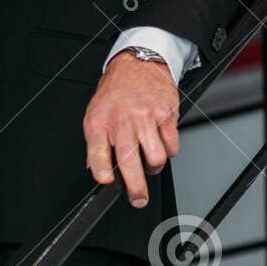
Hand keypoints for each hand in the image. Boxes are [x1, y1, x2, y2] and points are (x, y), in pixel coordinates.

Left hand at [84, 50, 179, 208]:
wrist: (137, 65)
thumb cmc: (114, 93)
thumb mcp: (94, 115)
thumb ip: (96, 144)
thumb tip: (99, 171)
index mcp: (100, 123)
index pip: (98, 154)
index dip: (102, 173)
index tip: (107, 183)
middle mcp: (122, 122)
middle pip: (129, 162)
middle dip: (135, 188)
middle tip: (138, 200)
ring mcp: (146, 119)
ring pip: (156, 158)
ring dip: (154, 169)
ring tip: (149, 165)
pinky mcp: (166, 116)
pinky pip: (172, 146)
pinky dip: (168, 152)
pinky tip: (160, 146)